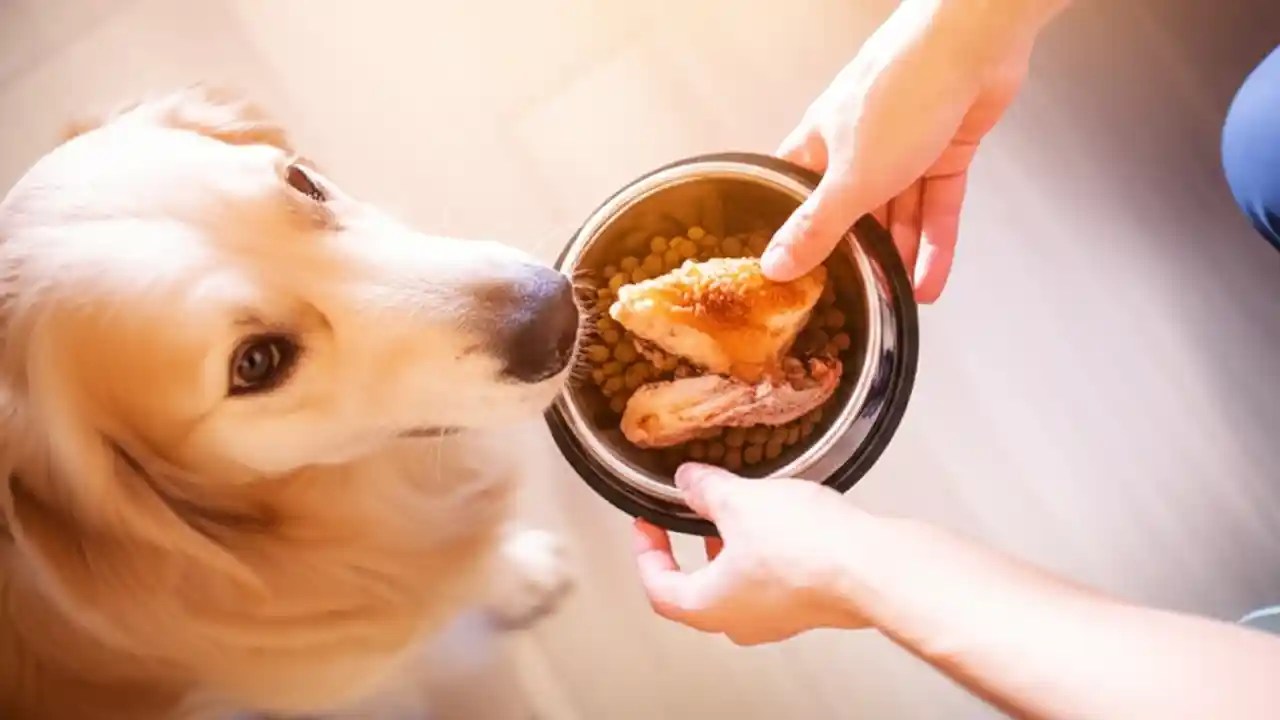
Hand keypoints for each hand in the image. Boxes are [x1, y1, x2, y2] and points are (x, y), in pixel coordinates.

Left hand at [632, 463, 870, 644]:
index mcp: (708, 605)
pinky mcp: (810, 606)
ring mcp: (779, 619)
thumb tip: (688, 481)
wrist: (872, 566)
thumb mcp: (739, 500)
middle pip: (699, 590)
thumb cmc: (805, 547)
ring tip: (737, 512)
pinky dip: (766, 554)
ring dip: (731, 550)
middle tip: (688, 519)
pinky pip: (775, 582)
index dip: (646, 552)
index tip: (646, 525)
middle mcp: (741, 622)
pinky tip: (779, 522)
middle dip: (691, 550)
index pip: (658, 587)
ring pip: (739, 586)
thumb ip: (705, 489)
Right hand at [762, 0, 1046, 301]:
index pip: (795, 198)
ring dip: (902, 256)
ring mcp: (904, 148)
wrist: (972, 44)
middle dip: (856, 255)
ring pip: (899, 214)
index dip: (792, 235)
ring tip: (899, 302)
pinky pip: (936, 207)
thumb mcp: (849, 178)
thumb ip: (817, 228)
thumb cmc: (900, 91)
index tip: (791, 276)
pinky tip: (932, 279)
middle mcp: (857, 146)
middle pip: (851, 213)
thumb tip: (775, 265)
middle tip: (855, 300)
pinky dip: (936, 243)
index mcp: (820, 145)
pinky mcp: (946, 150)